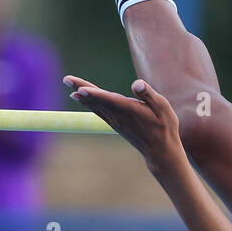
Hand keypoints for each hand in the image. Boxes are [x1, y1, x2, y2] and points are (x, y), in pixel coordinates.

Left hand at [64, 75, 185, 173]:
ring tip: (69, 84)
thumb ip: (149, 95)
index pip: (110, 101)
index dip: (95, 95)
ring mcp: (116, 121)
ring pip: (96, 105)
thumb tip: (136, 84)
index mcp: (131, 110)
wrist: (160, 151)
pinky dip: (88, 102)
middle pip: (98, 101)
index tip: (80, 90)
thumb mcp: (163, 108)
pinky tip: (79, 96)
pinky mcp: (115, 123)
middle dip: (82, 88)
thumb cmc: (165, 127)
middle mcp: (120, 116)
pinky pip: (98, 111)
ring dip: (82, 95)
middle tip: (66, 79)